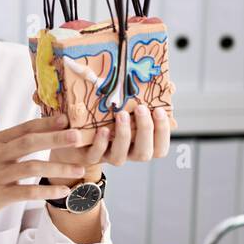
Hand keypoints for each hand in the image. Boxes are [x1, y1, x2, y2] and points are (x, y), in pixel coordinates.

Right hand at [0, 113, 88, 225]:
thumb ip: (10, 145)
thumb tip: (38, 133)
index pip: (25, 128)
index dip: (47, 123)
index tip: (67, 118)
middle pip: (30, 143)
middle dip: (56, 139)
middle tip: (79, 137)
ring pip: (32, 167)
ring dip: (58, 168)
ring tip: (79, 169)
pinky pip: (28, 191)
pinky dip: (47, 191)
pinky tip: (63, 192)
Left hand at [49, 102, 174, 179]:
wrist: (73, 131)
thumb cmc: (107, 116)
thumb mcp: (128, 104)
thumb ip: (149, 96)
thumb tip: (170, 85)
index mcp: (139, 143)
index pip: (160, 148)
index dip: (163, 133)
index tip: (159, 111)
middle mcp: (126, 152)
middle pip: (144, 154)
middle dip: (145, 131)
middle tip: (142, 109)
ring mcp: (107, 155)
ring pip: (120, 158)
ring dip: (123, 136)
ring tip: (122, 114)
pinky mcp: (88, 156)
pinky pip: (96, 155)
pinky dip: (100, 143)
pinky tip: (102, 129)